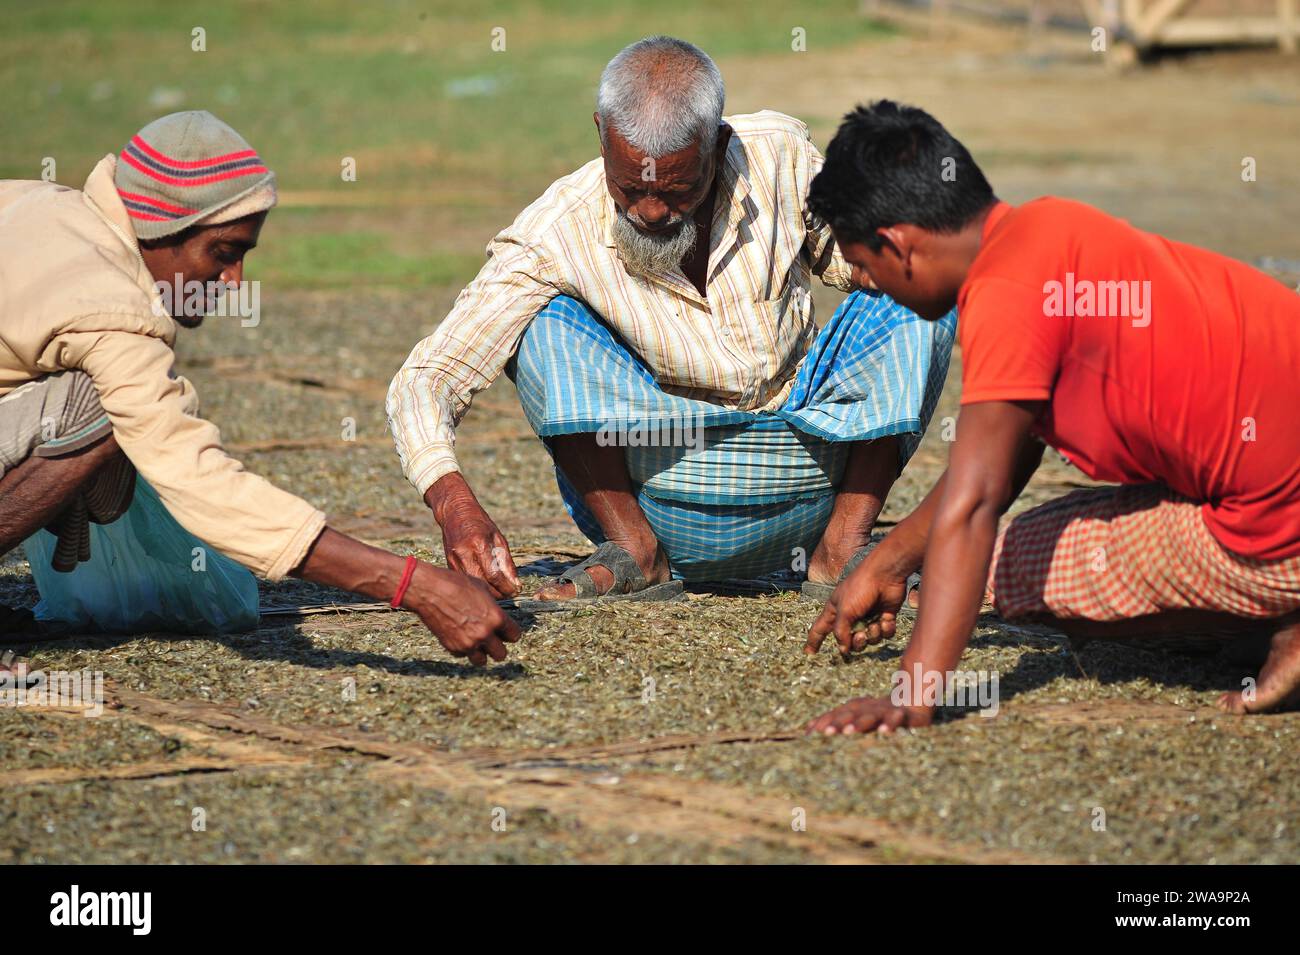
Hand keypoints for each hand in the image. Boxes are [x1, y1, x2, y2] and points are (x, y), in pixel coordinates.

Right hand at [402, 563, 521, 665]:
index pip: (514, 635)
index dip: (511, 632)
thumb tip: (497, 609)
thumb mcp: (482, 588)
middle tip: (493, 640)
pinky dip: (463, 649)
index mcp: (496, 618)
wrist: (429, 590)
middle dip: (498, 647)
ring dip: (481, 653)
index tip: (506, 631)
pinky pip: (463, 655)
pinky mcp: (452, 648)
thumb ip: (493, 605)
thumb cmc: (456, 584)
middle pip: (501, 654)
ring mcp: (468, 643)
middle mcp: (485, 634)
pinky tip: (460, 636)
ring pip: (482, 661)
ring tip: (477, 643)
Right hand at [427, 473, 519, 597]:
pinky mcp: (449, 565)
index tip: (515, 591)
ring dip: (489, 592)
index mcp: (479, 545)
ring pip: (474, 586)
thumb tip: (516, 584)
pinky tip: (486, 585)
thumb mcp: (498, 538)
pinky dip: (478, 586)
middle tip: (509, 593)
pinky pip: (466, 581)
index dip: (507, 587)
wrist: (454, 513)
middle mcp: (465, 555)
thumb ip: (506, 561)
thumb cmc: (480, 523)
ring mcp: (454, 561)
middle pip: (484, 585)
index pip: (495, 576)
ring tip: (500, 590)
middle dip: (499, 593)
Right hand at [805, 546, 914, 658]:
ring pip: (869, 639)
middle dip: (856, 642)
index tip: (809, 653)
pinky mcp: (884, 616)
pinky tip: (886, 619)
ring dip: (873, 634)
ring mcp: (868, 616)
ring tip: (876, 624)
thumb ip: (841, 632)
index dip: (814, 641)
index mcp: (835, 611)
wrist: (886, 575)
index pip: (820, 629)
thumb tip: (843, 649)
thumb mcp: (844, 611)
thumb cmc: (860, 588)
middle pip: (850, 641)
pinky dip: (886, 629)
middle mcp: (850, 615)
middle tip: (860, 635)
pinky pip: (884, 633)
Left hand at [805, 695, 932, 735]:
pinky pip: (897, 719)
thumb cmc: (879, 714)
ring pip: (870, 716)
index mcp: (855, 707)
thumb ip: (836, 723)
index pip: (836, 714)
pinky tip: (884, 732)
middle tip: (825, 733)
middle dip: (837, 723)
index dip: (823, 723)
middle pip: (850, 714)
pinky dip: (890, 724)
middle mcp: (868, 706)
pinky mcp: (903, 715)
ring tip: (848, 732)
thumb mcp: (859, 718)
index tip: (809, 734)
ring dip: (859, 723)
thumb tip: (807, 731)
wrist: (913, 700)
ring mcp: (885, 710)